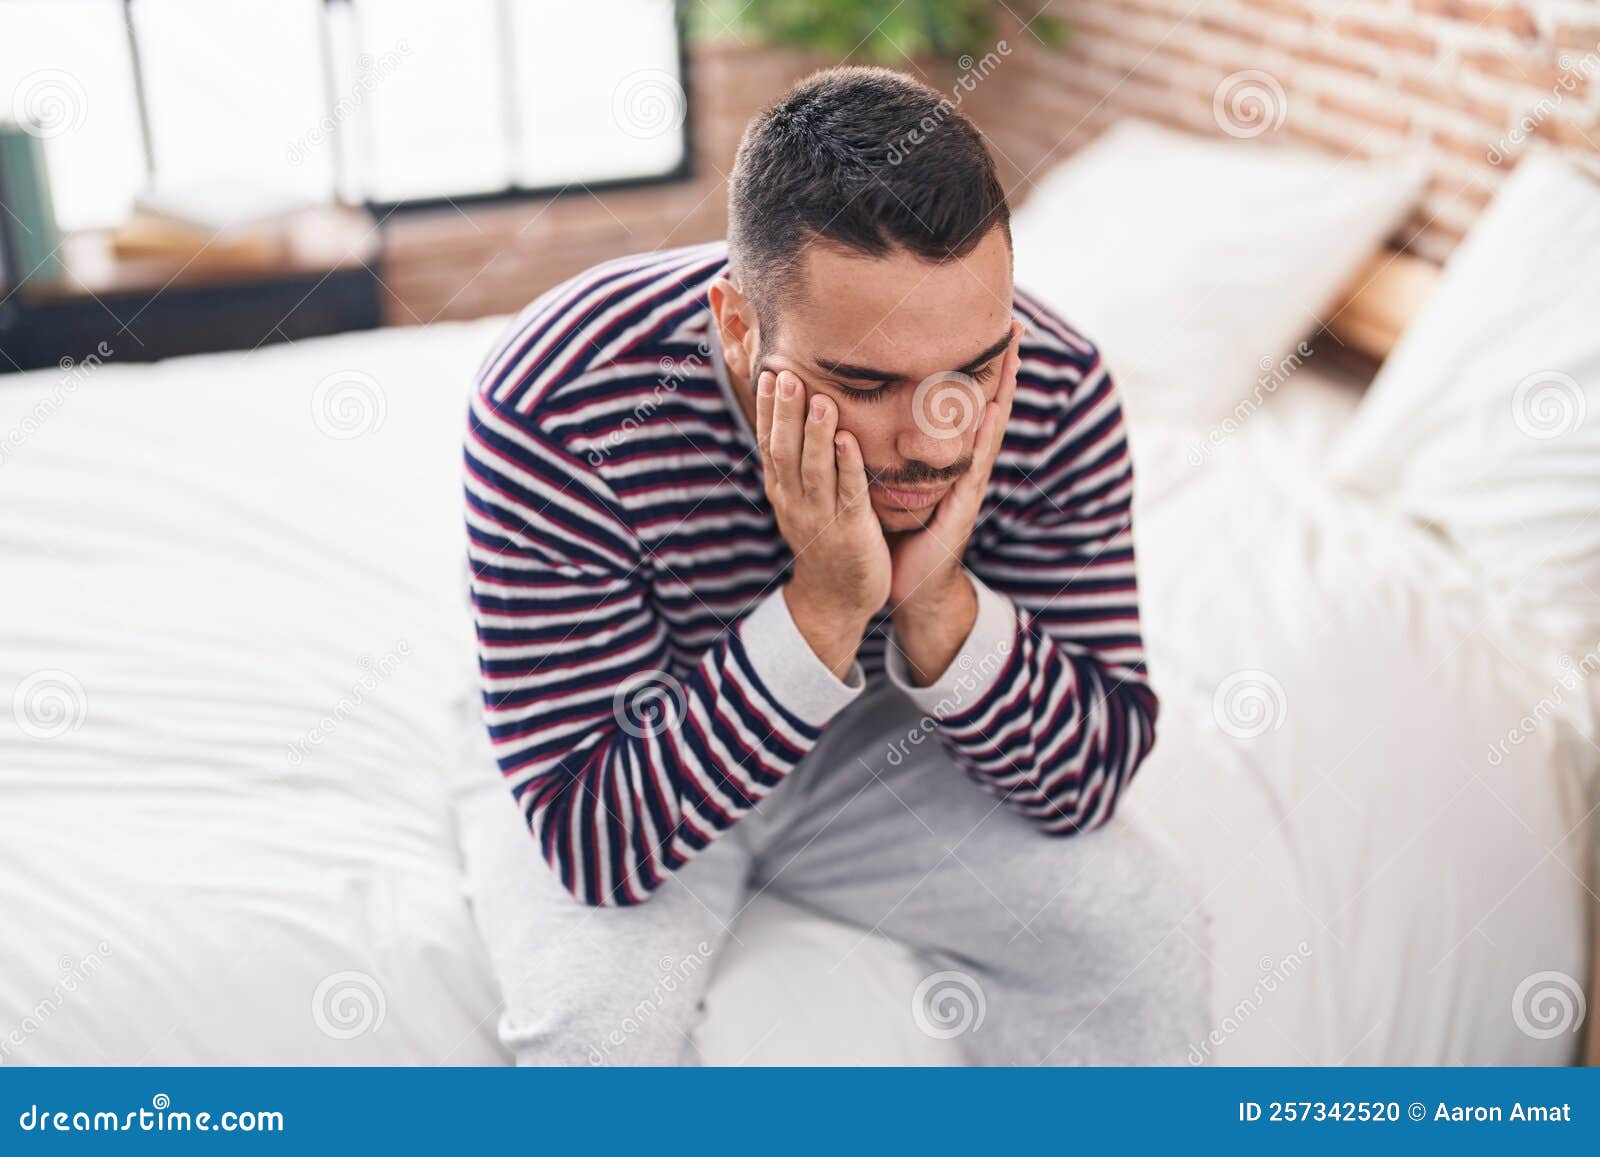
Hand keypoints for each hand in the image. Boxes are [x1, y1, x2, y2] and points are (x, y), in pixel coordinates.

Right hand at [757, 368, 891, 679]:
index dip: (766, 407)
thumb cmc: (824, 540)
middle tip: (787, 371)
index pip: (768, 441)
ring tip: (821, 397)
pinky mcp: (851, 531)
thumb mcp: (801, 499)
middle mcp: (794, 500)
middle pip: (784, 449)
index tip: (768, 370)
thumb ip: (798, 461)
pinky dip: (847, 465)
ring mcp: (820, 516)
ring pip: (813, 469)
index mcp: (781, 490)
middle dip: (785, 411)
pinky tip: (849, 440)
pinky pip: (847, 494)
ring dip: (816, 432)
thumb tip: (792, 416)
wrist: (835, 599)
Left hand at [889, 320, 1023, 613]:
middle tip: (1017, 327)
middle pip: (987, 407)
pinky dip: (985, 437)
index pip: (963, 404)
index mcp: (948, 458)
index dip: (974, 369)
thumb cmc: (900, 535)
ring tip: (1015, 356)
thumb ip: (890, 453)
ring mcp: (968, 484)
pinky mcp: (962, 506)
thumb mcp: (894, 484)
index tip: (984, 328)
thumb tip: (862, 415)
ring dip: (1004, 393)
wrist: (909, 585)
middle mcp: (965, 465)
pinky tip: (993, 411)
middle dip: (1002, 368)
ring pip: (989, 429)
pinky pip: (975, 465)